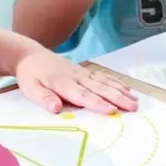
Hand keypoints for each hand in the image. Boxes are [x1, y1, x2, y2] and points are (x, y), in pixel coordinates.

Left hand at [14, 48, 138, 113]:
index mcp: (63, 83)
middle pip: (100, 89)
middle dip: (118, 99)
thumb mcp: (31, 88)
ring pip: (105, 82)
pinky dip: (116, 82)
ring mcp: (82, 72)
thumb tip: (56, 108)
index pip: (83, 96)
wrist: (30, 54)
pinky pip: (103, 76)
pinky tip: (127, 89)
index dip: (98, 103)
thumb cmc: (30, 75)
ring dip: (121, 91)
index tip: (112, 111)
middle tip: (133, 108)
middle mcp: (76, 77)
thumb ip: (44, 98)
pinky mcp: (84, 70)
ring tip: (135, 101)